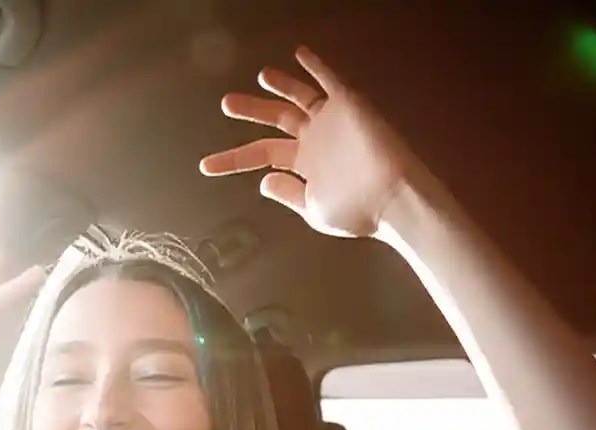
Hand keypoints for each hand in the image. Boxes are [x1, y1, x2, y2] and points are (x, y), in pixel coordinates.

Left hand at [200, 46, 414, 237]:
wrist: (391, 198)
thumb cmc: (356, 210)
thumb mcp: (313, 209)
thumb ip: (288, 193)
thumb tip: (263, 182)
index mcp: (303, 164)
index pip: (260, 155)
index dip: (231, 159)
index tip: (205, 166)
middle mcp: (314, 139)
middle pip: (276, 119)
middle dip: (251, 110)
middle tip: (226, 103)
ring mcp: (330, 120)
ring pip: (299, 97)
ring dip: (280, 84)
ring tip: (261, 76)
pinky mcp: (348, 105)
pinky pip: (329, 80)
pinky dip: (316, 65)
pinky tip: (301, 53)